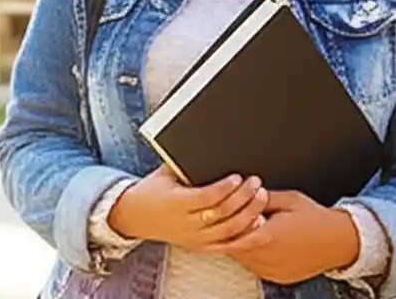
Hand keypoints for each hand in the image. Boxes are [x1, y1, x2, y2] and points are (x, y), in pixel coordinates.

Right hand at [107, 164, 268, 251]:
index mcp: (175, 203)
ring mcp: (194, 238)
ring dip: (249, 214)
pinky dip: (246, 236)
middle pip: (222, 213)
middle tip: (256, 183)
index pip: (206, 197)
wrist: (134, 216)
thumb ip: (186, 164)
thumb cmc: (152, 190)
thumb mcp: (165, 173)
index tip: (238, 177)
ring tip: (261, 198)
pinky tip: (258, 223)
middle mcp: (186, 224)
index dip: (225, 188)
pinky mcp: (201, 247)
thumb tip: (209, 147)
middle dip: (243, 197)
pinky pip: (228, 245)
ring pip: (229, 231)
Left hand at [219, 190, 359, 283]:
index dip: (224, 224)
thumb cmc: (315, 219)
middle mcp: (268, 256)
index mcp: (267, 235)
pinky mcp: (277, 277)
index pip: (231, 234)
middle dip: (231, 234)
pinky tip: (259, 244)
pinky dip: (252, 257)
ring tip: (250, 231)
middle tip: (235, 221)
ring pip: (243, 259)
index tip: (223, 216)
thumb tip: (241, 192)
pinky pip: (255, 267)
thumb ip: (260, 197)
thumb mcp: (287, 199)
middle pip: (234, 247)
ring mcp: (272, 269)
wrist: (339, 241)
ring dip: (240, 246)